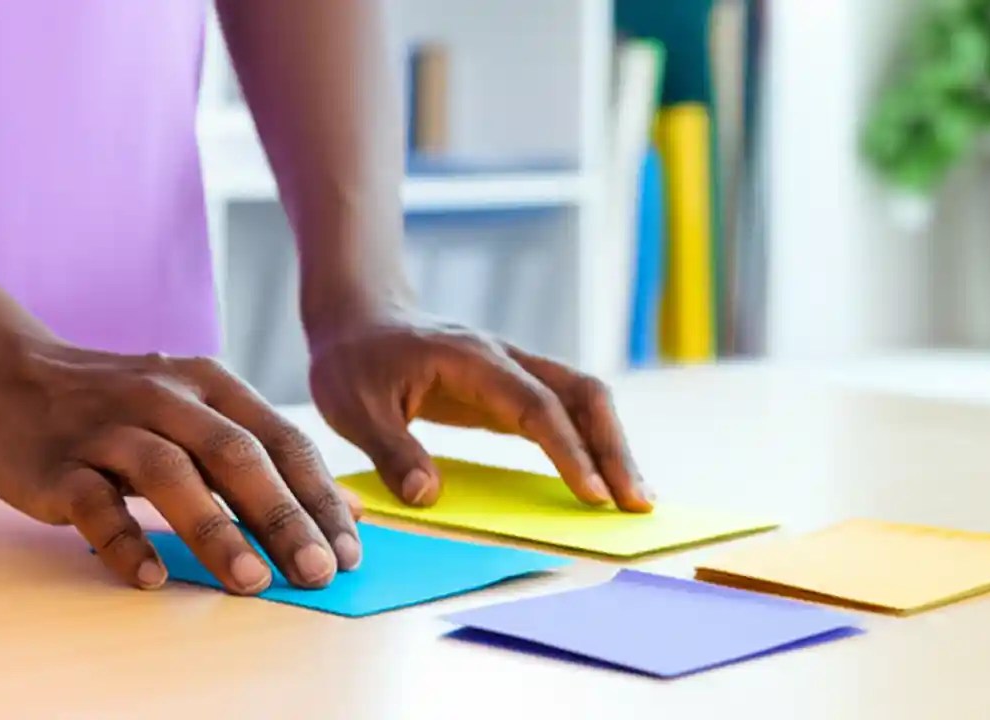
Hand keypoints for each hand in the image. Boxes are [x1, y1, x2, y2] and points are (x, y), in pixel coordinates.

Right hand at [0, 339, 362, 592]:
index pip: (282, 441)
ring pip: (171, 474)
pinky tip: (149, 578)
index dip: (320, 496)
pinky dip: (123, 541)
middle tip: (319, 572)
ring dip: (215, 530)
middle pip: (237, 456)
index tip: (350, 549)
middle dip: (286, 517)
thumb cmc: (121, 406)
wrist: (5, 373)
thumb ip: (265, 457)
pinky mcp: (56, 462)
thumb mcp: (199, 413)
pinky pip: (93, 503)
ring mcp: (108, 427)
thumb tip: (346, 512)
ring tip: (251, 581)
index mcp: (211, 385)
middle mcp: (166, 398)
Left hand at [308, 312, 652, 511]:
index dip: (568, 449)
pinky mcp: (512, 390)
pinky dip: (590, 445)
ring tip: (634, 498)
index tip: (591, 493)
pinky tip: (602, 481)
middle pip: (583, 393)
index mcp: (472, 359)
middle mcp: (505, 360)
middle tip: (636, 502)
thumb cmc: (353, 360)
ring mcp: (514, 372)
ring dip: (613, 446)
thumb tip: (428, 497)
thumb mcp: (353, 407)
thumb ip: (391, 451)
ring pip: (583, 400)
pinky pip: (564, 413)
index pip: (535, 405)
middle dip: (614, 447)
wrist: (359, 317)